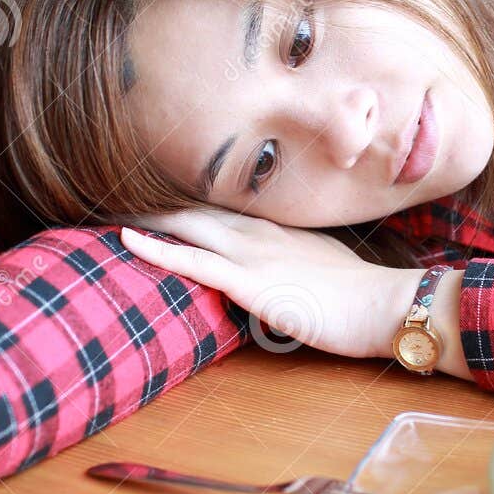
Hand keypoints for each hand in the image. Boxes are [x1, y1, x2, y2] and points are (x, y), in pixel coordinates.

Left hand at [118, 208, 421, 360]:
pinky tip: (126, 239)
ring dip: (146, 216)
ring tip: (105, 204)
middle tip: (111, 188)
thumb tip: (283, 273)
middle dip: (154, 200)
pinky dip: (157, 249)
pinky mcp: (252, 282)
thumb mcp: (324, 270)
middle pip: (196, 208)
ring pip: (188, 225)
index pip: (220, 208)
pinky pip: (195, 262)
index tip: (151, 192)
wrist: (387, 305)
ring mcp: (254, 254)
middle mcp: (259, 232)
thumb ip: (297, 264)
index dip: (184, 200)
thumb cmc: (364, 295)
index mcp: (277, 230)